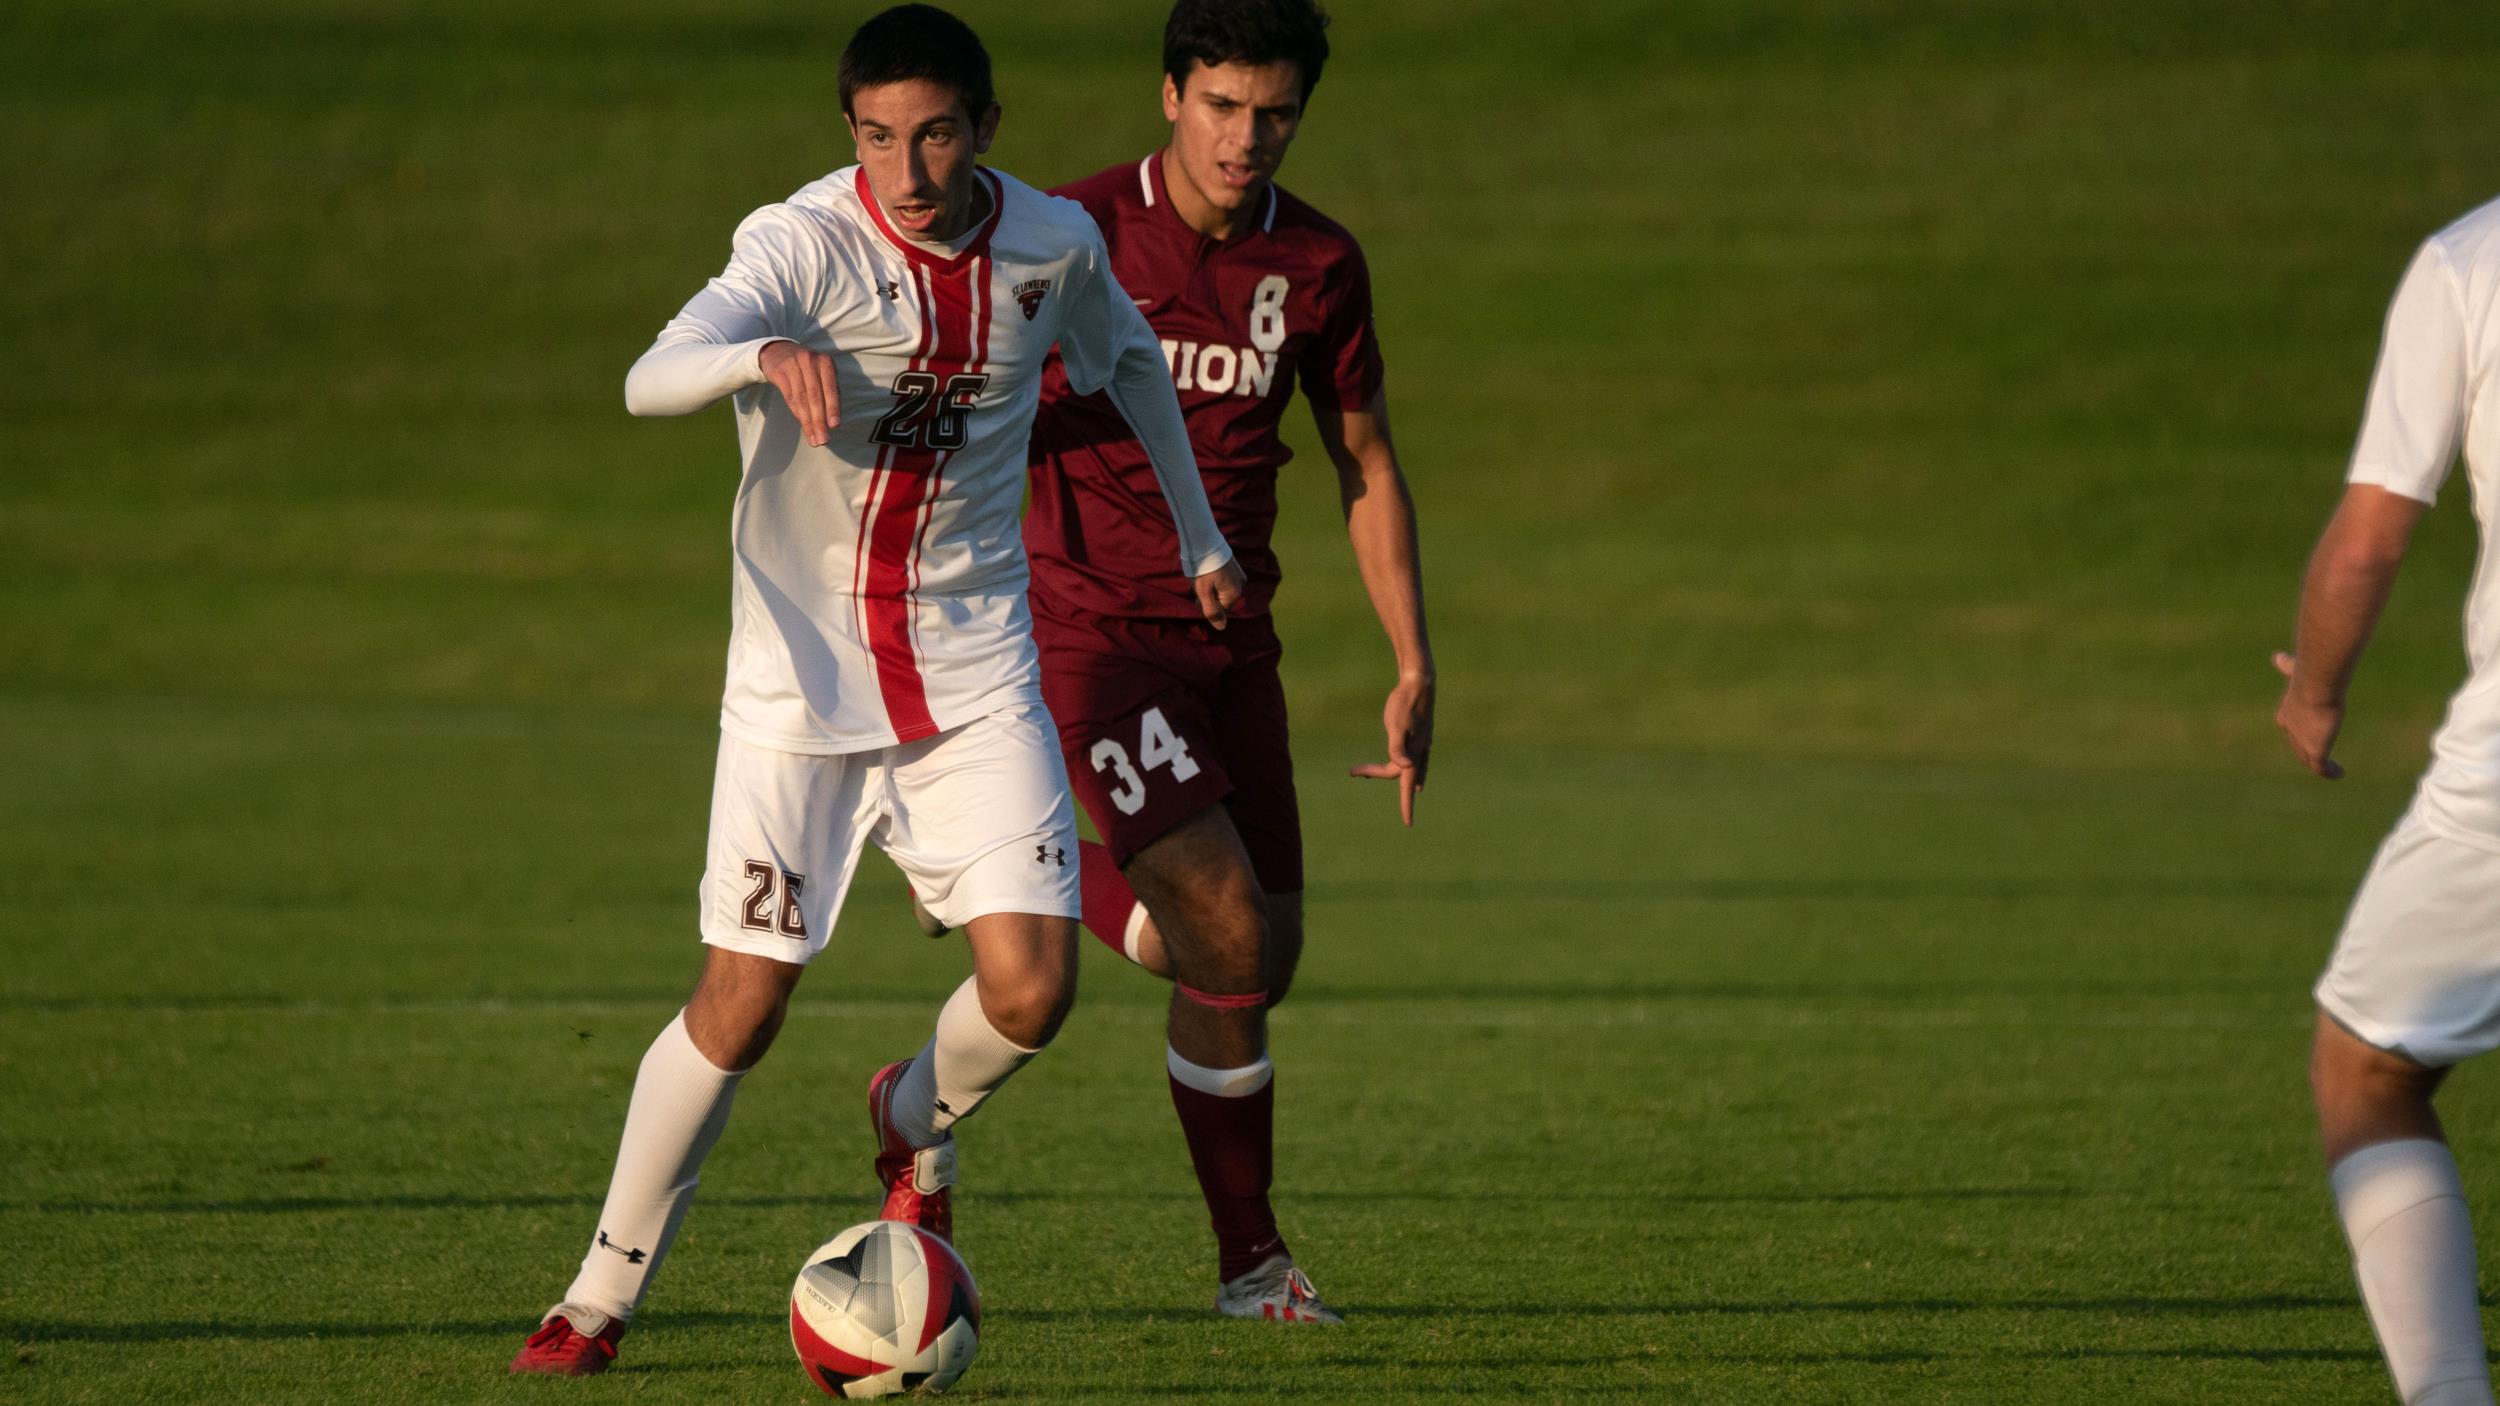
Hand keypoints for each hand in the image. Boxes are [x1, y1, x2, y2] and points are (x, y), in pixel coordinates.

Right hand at [760, 340, 840, 446]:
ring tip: (813, 438)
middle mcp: (809, 361)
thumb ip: (828, 392)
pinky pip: (789, 396)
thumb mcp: (820, 372)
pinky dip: (796, 412)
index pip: (830, 388)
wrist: (777, 351)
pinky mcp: (779, 371)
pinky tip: (802, 424)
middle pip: (815, 396)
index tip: (834, 426)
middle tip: (823, 439)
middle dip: (819, 420)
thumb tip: (832, 421)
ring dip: (807, 421)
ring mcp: (793, 365)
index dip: (833, 408)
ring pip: (801, 399)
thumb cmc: (805, 367)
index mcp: (825, 362)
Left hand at [1193, 558, 1245, 629]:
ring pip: (1222, 588)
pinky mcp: (1234, 565)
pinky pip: (1224, 578)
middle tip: (1199, 584)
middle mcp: (1241, 583)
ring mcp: (1239, 573)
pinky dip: (1215, 577)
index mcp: (1234, 593)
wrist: (1204, 541)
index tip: (1198, 594)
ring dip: (1212, 586)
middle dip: (1210, 595)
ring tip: (1203, 576)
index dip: (1206, 604)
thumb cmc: (1203, 568)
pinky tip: (1208, 570)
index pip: (1219, 609)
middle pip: (1222, 598)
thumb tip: (1221, 628)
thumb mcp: (1204, 592)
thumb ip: (1212, 611)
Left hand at [1350, 671, 1434, 825]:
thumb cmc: (1404, 703)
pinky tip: (1408, 763)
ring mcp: (1420, 742)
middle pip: (1398, 773)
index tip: (1407, 823)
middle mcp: (1419, 750)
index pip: (1405, 785)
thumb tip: (1405, 766)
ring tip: (1388, 781)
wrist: (1420, 681)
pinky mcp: (1418, 733)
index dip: (1406, 805)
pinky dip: (1408, 765)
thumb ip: (1397, 747)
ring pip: (1412, 768)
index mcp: (1413, 753)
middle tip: (1353, 771)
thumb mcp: (1395, 724)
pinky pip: (1415, 756)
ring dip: (1399, 777)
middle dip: (1377, 774)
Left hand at [2273, 651, 2344, 778]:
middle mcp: (2292, 726)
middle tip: (2317, 755)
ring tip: (2329, 768)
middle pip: (2295, 742)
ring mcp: (2302, 739)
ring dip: (2317, 762)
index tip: (2298, 729)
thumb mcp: (2296, 670)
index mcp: (2288, 707)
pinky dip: (2329, 771)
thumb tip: (2276, 657)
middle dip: (2303, 748)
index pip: (2286, 720)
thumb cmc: (2310, 673)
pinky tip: (2339, 773)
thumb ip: (2287, 666)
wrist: (2316, 683)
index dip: (2292, 725)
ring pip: (2306, 756)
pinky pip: (2320, 767)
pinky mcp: (2315, 748)